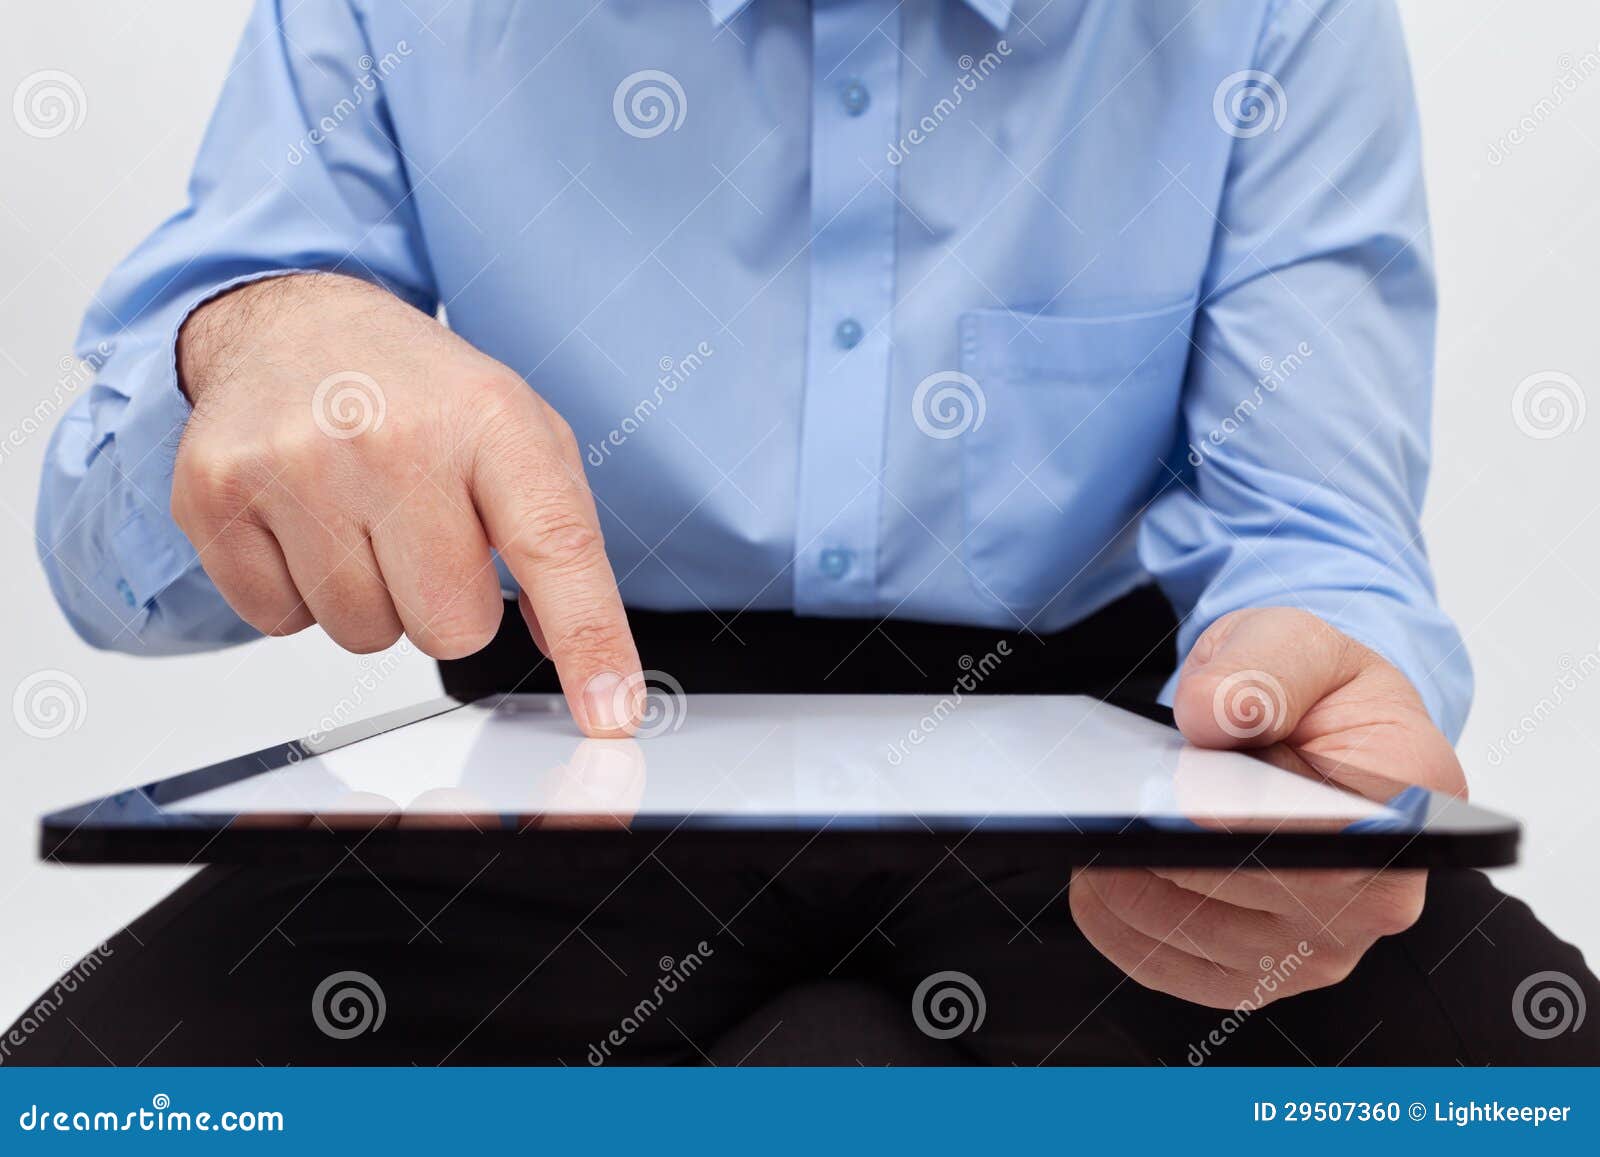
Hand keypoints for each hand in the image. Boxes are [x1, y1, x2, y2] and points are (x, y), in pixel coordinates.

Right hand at [174, 272, 640, 735]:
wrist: (296, 325)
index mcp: (488, 418)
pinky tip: (306, 521)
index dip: (588, 640)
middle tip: (426, 531)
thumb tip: (589, 665)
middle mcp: (391, 437)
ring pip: (364, 635)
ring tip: (364, 518)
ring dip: (373, 599)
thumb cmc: (420, 394)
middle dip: (448, 603)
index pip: (554, 548)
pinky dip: (299, 592)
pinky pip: (280, 624)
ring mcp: (293, 464)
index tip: (610, 711)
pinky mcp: (214, 496)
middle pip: (450, 629)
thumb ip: (561, 545)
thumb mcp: (519, 438)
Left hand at [1069, 607, 1464, 1008]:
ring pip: (1186, 931)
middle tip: (1108, 796)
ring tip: (1098, 820)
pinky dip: (1113, 915)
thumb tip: (1211, 716)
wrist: (1314, 738)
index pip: (1330, 837)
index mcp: (1406, 804)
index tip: (1182, 799)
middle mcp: (1377, 896)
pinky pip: (1160, 962)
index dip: (1246, 826)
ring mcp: (1317, 950)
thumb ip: (1262, 668)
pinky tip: (1101, 866)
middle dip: (1160, 840)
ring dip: (1121, 876)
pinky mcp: (1255, 978)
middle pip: (1242, 890)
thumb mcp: (1296, 642)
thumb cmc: (1315, 695)